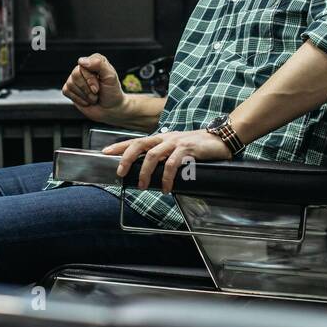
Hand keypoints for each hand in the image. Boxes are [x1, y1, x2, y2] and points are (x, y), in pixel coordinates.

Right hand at [61, 53, 124, 122]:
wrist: (110, 109)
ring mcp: (75, 78)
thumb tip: (81, 61)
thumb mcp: (110, 76)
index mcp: (94, 60)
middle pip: (75, 74)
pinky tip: (86, 100)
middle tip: (96, 93)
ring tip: (93, 97)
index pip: (84, 65)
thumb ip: (98, 64)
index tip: (98, 88)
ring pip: (71, 84)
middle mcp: (83, 67)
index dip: (90, 79)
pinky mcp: (70, 89)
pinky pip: (66, 91)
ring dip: (84, 95)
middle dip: (87, 88)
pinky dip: (78, 99)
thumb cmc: (112, 91)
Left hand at [104, 130, 231, 193]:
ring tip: (143, 186)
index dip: (120, 146)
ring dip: (146, 172)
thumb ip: (165, 156)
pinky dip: (167, 177)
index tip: (105, 152)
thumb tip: (151, 171)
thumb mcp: (178, 149)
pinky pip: (173, 164)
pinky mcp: (188, 149)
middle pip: (140, 144)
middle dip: (127, 158)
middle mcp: (166, 137)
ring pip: (153, 155)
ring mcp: (176, 142)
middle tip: (120, 173)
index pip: (136, 140)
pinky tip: (167, 188)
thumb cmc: (199, 146)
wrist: (221, 138)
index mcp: (162, 138)